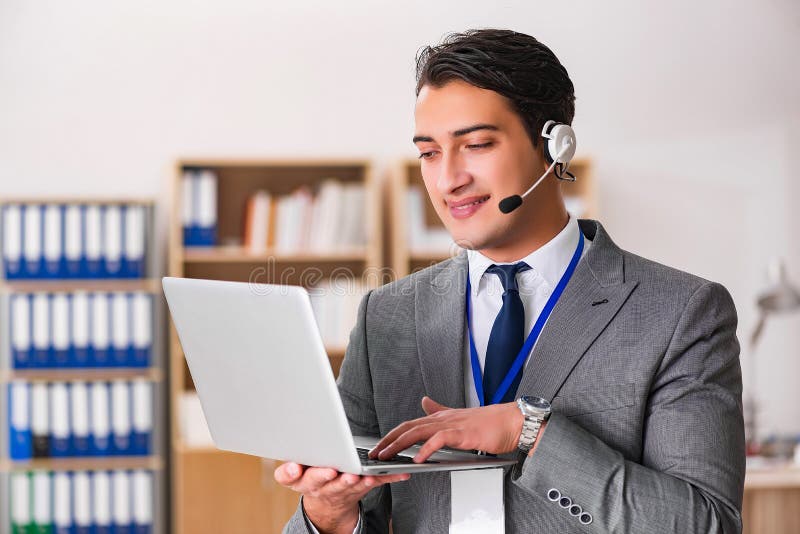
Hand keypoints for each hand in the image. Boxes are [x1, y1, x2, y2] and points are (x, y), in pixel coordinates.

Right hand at [274, 462, 408, 533]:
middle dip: (340, 479)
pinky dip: (390, 477)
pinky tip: (402, 473)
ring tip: (369, 474)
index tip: (318, 470)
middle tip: (348, 474)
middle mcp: (326, 487)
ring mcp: (345, 489)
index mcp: (306, 482)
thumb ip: (288, 472)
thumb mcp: (293, 478)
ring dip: (363, 479)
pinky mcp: (362, 488)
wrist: (326, 505)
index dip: (311, 475)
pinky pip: (377, 481)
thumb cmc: (310, 480)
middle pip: (332, 484)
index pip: (304, 479)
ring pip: (355, 485)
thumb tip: (292, 467)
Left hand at [369, 396, 524, 462]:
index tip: (378, 445)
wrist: (513, 422)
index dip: (392, 434)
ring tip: (386, 455)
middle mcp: (443, 418)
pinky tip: (417, 459)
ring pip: (418, 431)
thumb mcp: (459, 417)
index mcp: (441, 417)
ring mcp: (452, 424)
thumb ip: (440, 410)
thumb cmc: (491, 424)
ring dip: (399, 444)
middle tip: (373, 453)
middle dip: (388, 440)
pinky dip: (426, 449)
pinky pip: (439, 439)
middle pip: (408, 427)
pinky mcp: (462, 433)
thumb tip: (425, 401)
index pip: (410, 424)